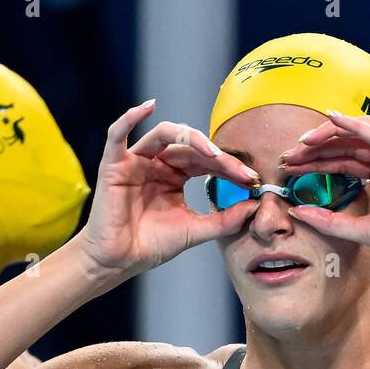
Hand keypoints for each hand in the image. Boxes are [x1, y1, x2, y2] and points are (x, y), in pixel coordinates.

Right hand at [76, 99, 262, 284]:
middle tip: (241, 172)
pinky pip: (118, 134)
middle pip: (191, 147)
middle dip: (218, 158)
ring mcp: (136, 162)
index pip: (206, 162)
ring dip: (190, 137)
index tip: (252, 180)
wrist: (119, 262)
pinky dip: (131, 117)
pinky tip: (148, 106)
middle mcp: (157, 164)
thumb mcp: (195, 231)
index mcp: (175, 176)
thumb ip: (224, 220)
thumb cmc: (151, 246)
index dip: (229, 168)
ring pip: (163, 134)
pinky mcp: (114, 164)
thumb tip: (255, 206)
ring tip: (212, 153)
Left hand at [278, 111, 369, 269]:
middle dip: (316, 148)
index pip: (345, 160)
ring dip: (329, 135)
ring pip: (359, 135)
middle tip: (289, 156)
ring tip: (302, 142)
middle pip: (348, 146)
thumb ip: (330, 221)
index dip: (317, 161)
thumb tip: (298, 212)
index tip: (292, 166)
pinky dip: (354, 125)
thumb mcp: (361, 230)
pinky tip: (333, 120)